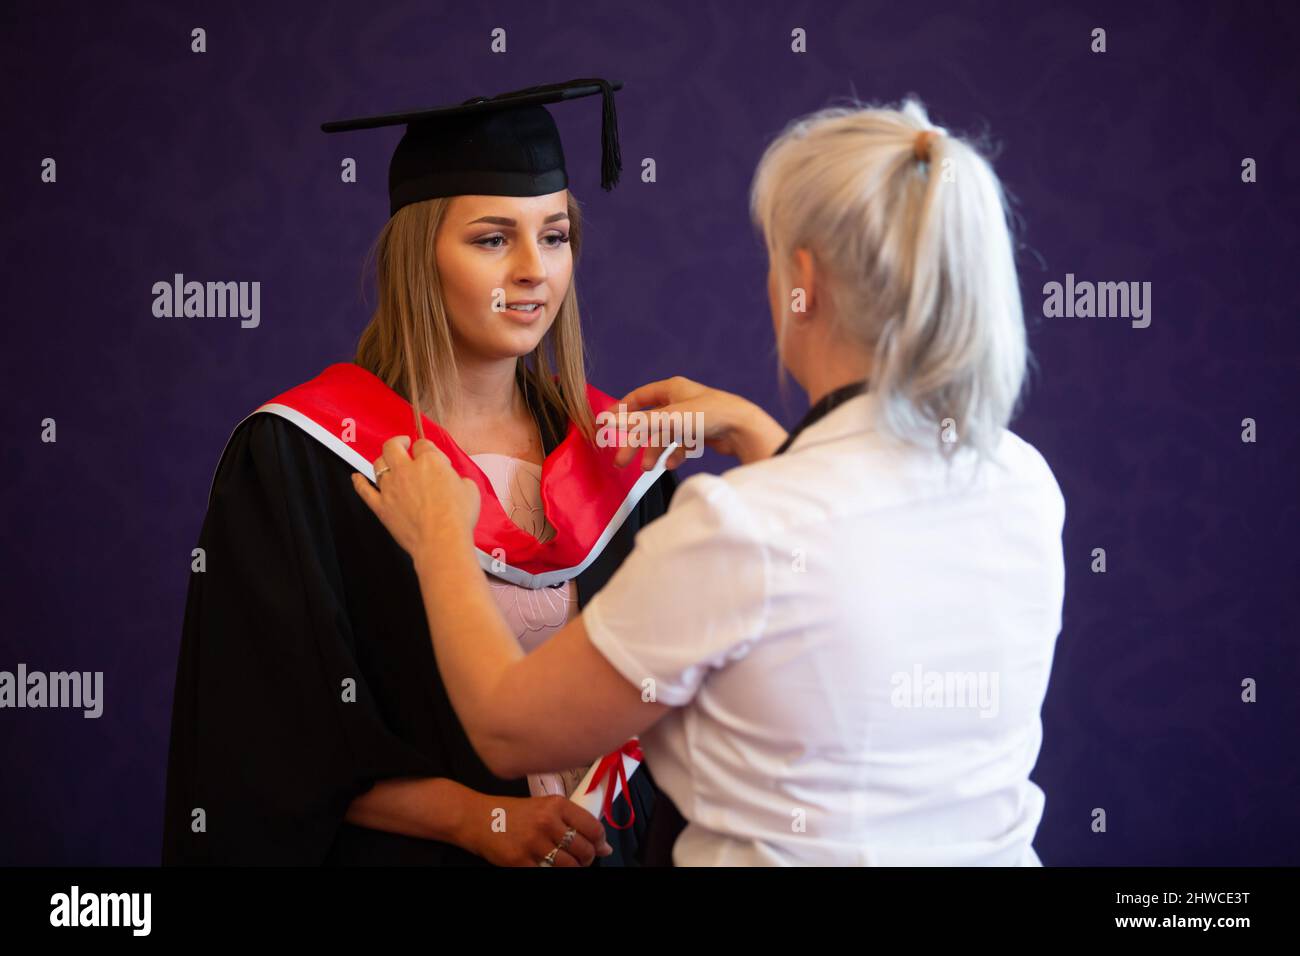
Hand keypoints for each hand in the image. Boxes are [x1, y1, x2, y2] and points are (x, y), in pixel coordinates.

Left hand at [352, 435, 480, 558]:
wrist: (441, 541)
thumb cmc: (456, 518)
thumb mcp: (470, 490)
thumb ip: (459, 480)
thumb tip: (457, 482)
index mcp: (430, 462)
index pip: (423, 445)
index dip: (427, 448)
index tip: (429, 454)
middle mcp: (406, 470)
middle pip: (392, 446)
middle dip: (398, 442)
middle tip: (403, 444)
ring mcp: (390, 488)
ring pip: (378, 465)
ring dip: (382, 460)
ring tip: (388, 462)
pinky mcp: (381, 506)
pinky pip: (364, 491)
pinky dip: (359, 482)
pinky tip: (356, 478)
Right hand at [463, 794, 613, 867]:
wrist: (477, 818)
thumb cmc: (513, 812)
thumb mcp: (543, 806)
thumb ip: (571, 822)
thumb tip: (604, 846)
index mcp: (556, 804)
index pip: (593, 827)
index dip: (600, 841)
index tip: (599, 846)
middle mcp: (547, 822)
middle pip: (584, 850)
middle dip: (587, 858)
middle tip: (582, 858)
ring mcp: (534, 843)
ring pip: (569, 866)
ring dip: (572, 868)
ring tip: (566, 863)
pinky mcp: (521, 861)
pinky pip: (547, 874)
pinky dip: (551, 872)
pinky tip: (546, 865)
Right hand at [613, 376, 788, 470]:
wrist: (743, 430)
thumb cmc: (709, 416)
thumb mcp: (670, 418)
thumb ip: (638, 422)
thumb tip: (608, 420)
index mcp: (672, 389)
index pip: (640, 396)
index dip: (623, 410)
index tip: (608, 424)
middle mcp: (680, 401)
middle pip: (650, 422)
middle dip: (635, 442)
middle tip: (621, 461)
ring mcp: (691, 418)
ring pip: (664, 436)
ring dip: (654, 452)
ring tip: (648, 469)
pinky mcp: (702, 433)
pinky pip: (680, 445)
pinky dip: (673, 455)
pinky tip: (671, 464)